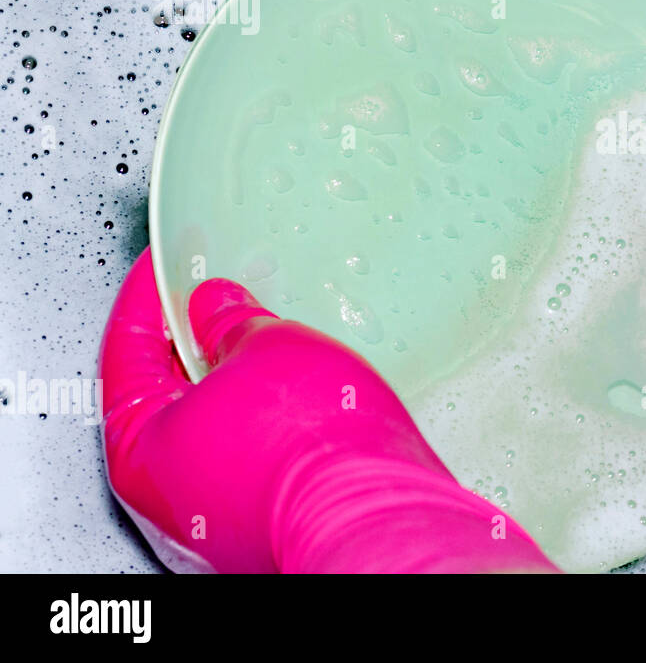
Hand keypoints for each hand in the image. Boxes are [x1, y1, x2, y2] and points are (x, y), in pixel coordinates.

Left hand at [99, 249, 555, 572]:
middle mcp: (171, 495)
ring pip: (222, 429)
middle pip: (171, 395)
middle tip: (224, 299)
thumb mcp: (266, 345)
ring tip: (279, 343)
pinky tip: (307, 395)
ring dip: (242, 383)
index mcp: (141, 450)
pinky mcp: (272, 521)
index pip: (127, 351)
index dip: (148, 296)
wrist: (376, 510)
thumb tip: (216, 308)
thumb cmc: (310, 447)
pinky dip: (273, 421)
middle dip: (198, 342)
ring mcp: (221, 516)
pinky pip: (261, 454)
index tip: (162, 266)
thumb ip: (229, 320)